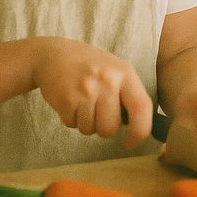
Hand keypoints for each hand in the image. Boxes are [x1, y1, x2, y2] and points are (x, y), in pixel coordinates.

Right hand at [30, 37, 152, 148]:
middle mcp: (107, 80)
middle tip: (98, 111)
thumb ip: (129, 95)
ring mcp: (85, 89)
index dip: (140, 131)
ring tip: (83, 102)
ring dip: (86, 123)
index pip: (141, 107)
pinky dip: (71, 119)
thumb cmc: (92, 67)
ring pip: (90, 129)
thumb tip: (139, 127)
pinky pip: (72, 125)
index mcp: (125, 73)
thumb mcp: (117, 71)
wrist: (55, 54)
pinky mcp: (65, 98)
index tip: (131, 142)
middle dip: (104, 128)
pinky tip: (71, 101)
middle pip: (110, 128)